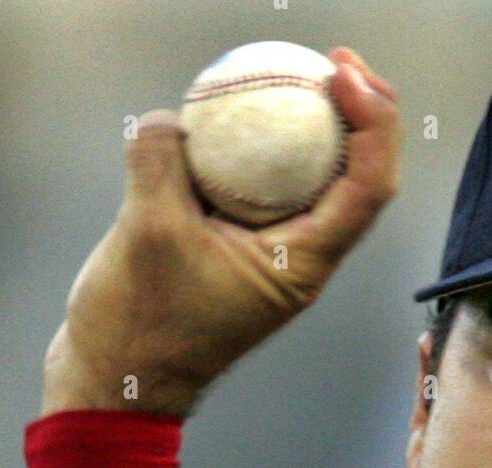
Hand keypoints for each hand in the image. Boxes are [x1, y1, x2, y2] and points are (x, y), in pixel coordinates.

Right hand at [41, 47, 400, 416]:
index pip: (367, 188)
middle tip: (337, 62)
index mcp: (303, 264)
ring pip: (314, 182)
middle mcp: (300, 258)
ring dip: (315, 127)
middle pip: (357, 178)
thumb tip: (177, 120)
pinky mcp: (237, 247)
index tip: (343, 75)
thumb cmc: (140, 328)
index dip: (373, 124)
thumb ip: (164, 163)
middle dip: (362, 114)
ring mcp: (270, 253)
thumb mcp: (147, 233)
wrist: (118, 381)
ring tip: (297, 73)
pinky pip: (264, 186)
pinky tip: (233, 112)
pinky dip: (261, 147)